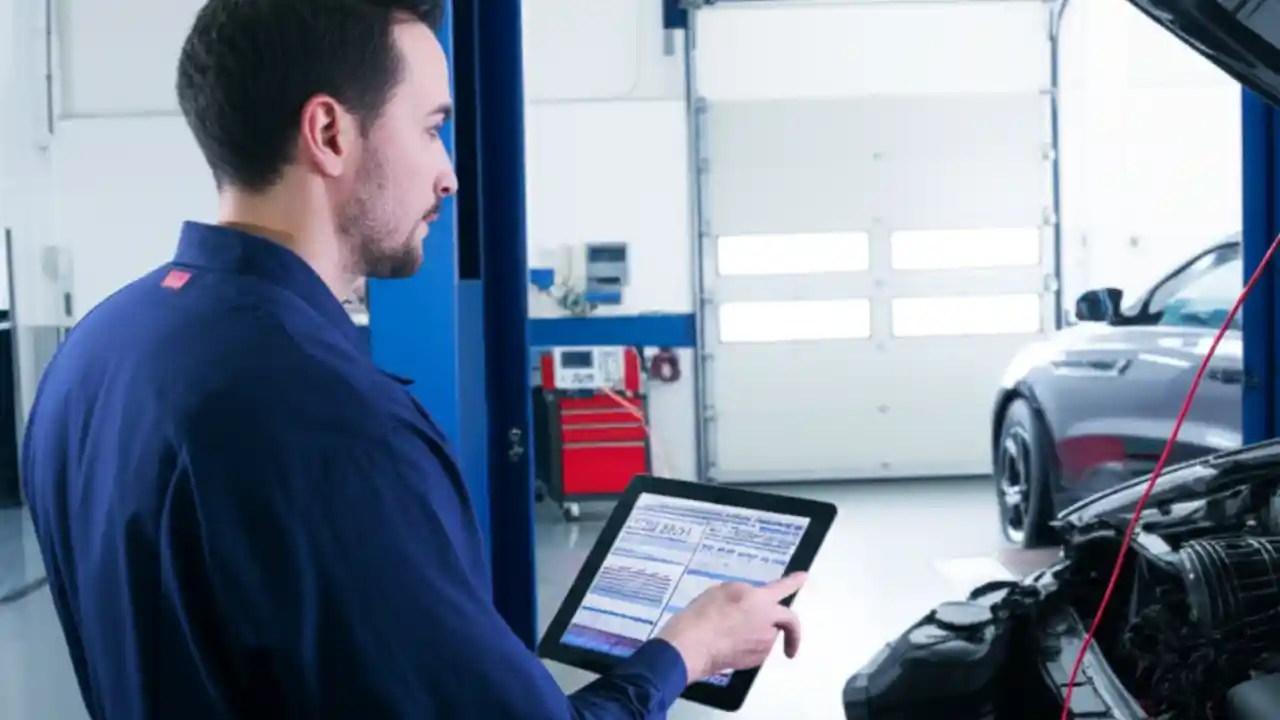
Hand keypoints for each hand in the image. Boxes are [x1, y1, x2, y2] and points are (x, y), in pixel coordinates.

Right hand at [656, 572, 807, 682]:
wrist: (693, 646)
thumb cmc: (703, 613)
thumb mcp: (723, 591)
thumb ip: (743, 595)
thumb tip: (750, 603)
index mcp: (760, 600)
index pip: (783, 587)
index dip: (793, 582)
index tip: (804, 577)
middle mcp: (768, 621)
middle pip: (789, 622)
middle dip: (792, 629)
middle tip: (789, 636)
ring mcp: (763, 643)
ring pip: (769, 635)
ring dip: (761, 632)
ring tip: (733, 633)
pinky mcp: (754, 661)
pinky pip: (758, 649)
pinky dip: (750, 646)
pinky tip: (730, 644)